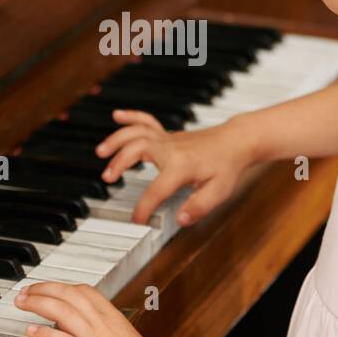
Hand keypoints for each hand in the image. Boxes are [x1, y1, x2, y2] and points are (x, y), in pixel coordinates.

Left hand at [15, 282, 169, 336]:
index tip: (46, 289)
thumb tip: (88, 333)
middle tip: (26, 292)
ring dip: (37, 303)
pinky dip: (43, 332)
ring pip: (62, 311)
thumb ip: (108, 334)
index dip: (62, 286)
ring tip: (22, 303)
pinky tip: (30, 330)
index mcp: (114, 319)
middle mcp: (103, 325)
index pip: (85, 290)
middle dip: (43, 289)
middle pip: (69, 294)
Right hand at [95, 110, 256, 225]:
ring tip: (101, 152)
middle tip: (107, 179)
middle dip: (119, 162)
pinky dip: (131, 116)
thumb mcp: (219, 192)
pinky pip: (147, 121)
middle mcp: (170, 149)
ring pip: (137, 133)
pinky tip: (117, 115)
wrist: (237, 142)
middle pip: (138, 149)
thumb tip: (180, 219)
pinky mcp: (168, 135)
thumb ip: (199, 207)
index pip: (156, 190)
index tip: (137, 220)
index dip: (144, 208)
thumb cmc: (227, 167)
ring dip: (117, 140)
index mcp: (182, 166)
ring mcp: (168, 139)